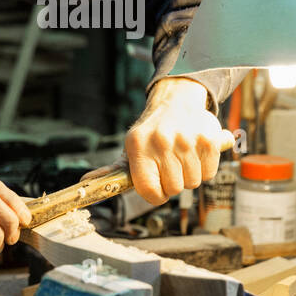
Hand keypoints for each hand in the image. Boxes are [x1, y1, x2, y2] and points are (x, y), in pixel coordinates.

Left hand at [85, 77, 231, 206]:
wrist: (176, 100)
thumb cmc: (151, 133)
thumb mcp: (130, 148)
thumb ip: (111, 171)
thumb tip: (85, 183)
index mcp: (137, 145)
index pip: (149, 190)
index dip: (156, 195)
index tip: (158, 189)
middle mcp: (161, 141)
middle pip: (175, 189)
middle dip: (174, 183)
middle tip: (171, 166)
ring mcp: (186, 139)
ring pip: (193, 182)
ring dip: (190, 176)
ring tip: (183, 158)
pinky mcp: (208, 138)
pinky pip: (210, 172)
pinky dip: (206, 168)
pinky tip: (196, 153)